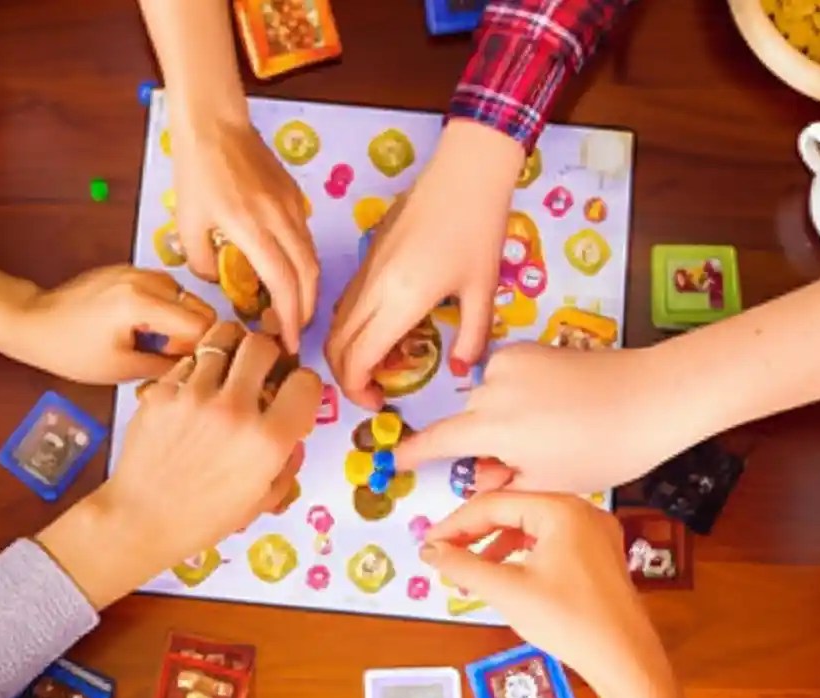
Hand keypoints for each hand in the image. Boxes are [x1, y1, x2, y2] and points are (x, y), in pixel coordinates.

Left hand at [7, 266, 215, 383]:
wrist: (34, 323)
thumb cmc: (72, 351)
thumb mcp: (122, 369)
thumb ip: (166, 365)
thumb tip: (195, 364)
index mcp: (141, 302)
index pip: (199, 323)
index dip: (201, 346)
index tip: (185, 363)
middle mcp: (143, 279)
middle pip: (197, 304)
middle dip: (195, 331)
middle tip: (173, 354)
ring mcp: (135, 271)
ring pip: (182, 294)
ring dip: (180, 318)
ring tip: (157, 341)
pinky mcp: (127, 271)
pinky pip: (163, 287)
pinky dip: (165, 307)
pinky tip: (146, 327)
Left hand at [37, 322, 321, 608]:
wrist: (143, 519)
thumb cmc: (205, 516)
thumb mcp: (263, 498)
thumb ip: (288, 460)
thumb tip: (295, 428)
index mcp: (267, 441)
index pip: (306, 382)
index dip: (303, 386)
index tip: (293, 394)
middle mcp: (234, 411)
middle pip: (263, 345)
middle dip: (268, 356)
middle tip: (260, 373)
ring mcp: (194, 396)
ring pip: (223, 338)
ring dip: (232, 351)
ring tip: (228, 369)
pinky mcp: (162, 391)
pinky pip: (189, 360)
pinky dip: (198, 368)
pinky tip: (196, 391)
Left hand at [174, 117, 317, 351]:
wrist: (215, 123)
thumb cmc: (195, 171)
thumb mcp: (187, 222)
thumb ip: (202, 261)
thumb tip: (217, 281)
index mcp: (252, 227)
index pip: (283, 283)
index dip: (289, 318)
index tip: (289, 343)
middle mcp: (280, 218)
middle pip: (308, 275)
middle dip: (305, 310)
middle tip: (295, 334)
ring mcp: (291, 206)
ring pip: (311, 257)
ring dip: (307, 288)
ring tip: (294, 310)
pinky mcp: (293, 196)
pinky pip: (305, 238)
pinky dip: (302, 264)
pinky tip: (289, 274)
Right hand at [326, 120, 522, 408]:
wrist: (464, 172)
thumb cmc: (479, 229)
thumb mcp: (484, 290)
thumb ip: (473, 337)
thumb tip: (463, 370)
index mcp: (401, 299)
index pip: (357, 358)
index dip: (359, 390)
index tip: (380, 403)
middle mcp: (374, 287)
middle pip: (336, 346)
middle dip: (348, 378)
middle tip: (376, 392)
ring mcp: (366, 269)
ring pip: (335, 323)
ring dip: (347, 352)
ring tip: (380, 365)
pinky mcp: (368, 256)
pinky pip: (346, 302)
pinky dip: (352, 328)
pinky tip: (383, 332)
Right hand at [395, 342, 716, 493]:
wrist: (650, 397)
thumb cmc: (603, 449)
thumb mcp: (549, 480)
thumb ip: (503, 479)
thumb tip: (481, 472)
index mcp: (493, 427)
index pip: (438, 441)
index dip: (415, 453)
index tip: (396, 458)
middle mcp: (492, 388)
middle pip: (468, 420)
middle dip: (483, 441)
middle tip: (519, 463)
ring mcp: (511, 362)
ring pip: (488, 397)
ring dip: (502, 416)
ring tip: (548, 432)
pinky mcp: (529, 347)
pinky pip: (506, 375)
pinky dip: (517, 392)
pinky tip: (552, 405)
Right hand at [421, 493, 691, 697]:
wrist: (625, 658)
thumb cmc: (569, 620)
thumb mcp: (507, 590)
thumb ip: (463, 565)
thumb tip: (430, 551)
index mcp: (560, 509)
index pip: (494, 504)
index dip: (455, 524)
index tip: (429, 544)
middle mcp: (581, 510)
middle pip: (514, 510)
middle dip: (476, 534)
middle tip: (445, 555)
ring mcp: (595, 531)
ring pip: (532, 526)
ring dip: (497, 544)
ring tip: (471, 570)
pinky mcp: (600, 553)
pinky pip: (552, 541)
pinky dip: (524, 554)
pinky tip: (507, 575)